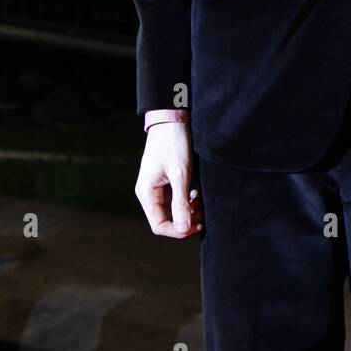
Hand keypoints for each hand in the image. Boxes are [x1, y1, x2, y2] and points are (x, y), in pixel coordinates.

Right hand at [135, 123, 202, 238]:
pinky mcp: (164, 180)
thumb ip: (181, 202)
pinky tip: (196, 193)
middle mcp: (148, 192)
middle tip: (203, 214)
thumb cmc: (174, 143)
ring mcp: (156, 187)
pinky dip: (186, 200)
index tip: (196, 227)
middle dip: (185, 220)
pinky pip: (174, 199)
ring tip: (201, 203)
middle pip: (165, 219)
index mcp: (147, 193)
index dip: (177, 231)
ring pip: (171, 210)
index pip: (159, 225)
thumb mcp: (180, 173)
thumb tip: (182, 229)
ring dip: (187, 211)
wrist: (171, 119)